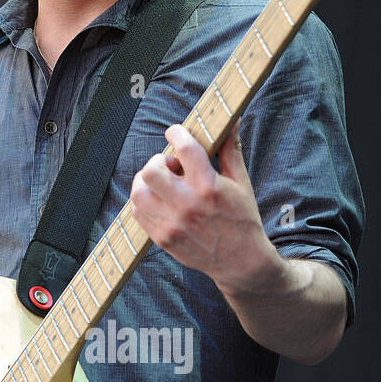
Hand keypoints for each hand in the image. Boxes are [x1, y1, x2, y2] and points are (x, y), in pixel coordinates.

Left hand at [129, 121, 274, 291]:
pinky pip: (138, 213)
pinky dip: (144, 201)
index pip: (184, 148)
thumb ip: (230, 150)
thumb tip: (231, 120)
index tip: (176, 132)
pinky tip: (160, 200)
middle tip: (171, 166)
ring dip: (146, 182)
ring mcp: (172, 224)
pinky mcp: (163, 239)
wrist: (240, 262)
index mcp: (209, 187)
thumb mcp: (241, 183)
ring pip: (138, 192)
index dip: (176, 132)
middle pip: (152, 170)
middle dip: (159, 160)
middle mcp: (187, 205)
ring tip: (162, 184)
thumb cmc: (242, 219)